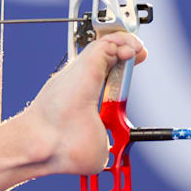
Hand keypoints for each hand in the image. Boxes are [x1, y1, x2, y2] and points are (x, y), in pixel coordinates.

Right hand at [22, 32, 146, 174]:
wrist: (50, 142)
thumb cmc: (64, 149)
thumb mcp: (101, 149)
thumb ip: (113, 146)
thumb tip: (119, 147)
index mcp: (83, 102)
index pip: (105, 79)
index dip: (122, 73)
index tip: (134, 71)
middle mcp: (81, 84)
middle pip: (105, 58)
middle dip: (125, 53)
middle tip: (140, 54)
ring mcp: (82, 72)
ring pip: (106, 45)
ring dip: (125, 43)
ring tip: (138, 50)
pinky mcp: (88, 63)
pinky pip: (108, 42)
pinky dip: (123, 41)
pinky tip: (132, 50)